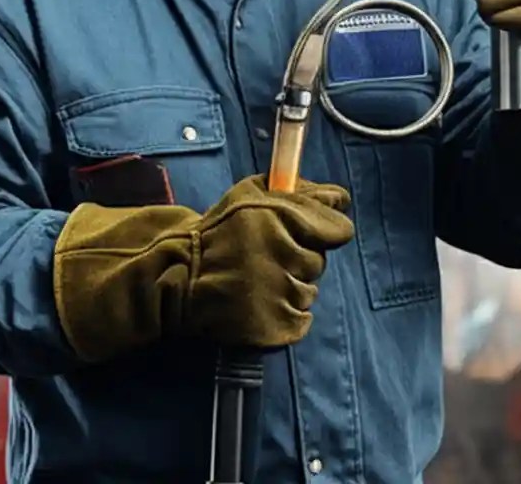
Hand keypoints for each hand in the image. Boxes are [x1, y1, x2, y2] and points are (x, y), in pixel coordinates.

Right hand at [53, 174, 353, 362]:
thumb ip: (301, 192)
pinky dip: (286, 315)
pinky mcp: (275, 327)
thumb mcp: (253, 195)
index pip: (337, 229)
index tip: (304, 233)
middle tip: (262, 258)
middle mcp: (282, 255)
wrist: (177, 276)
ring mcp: (279, 294)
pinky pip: (300, 319)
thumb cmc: (220, 230)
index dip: (322, 230)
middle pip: (319, 260)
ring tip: (255, 281)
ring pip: (309, 291)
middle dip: (297, 258)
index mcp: (279, 217)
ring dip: (289, 287)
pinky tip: (258, 303)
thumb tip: (342, 199)